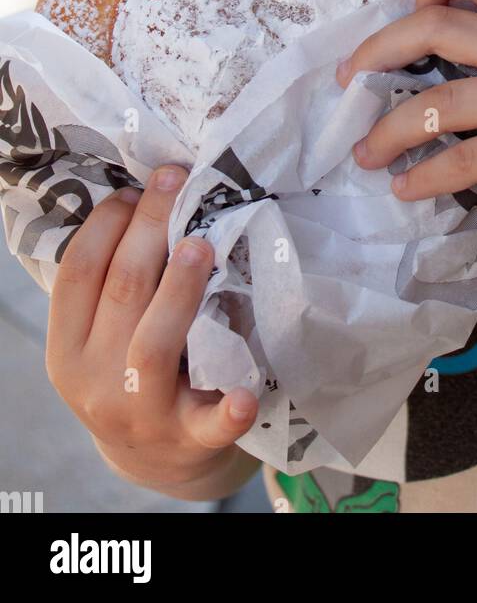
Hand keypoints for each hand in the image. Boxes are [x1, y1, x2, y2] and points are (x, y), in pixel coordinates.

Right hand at [45, 165, 258, 489]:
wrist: (155, 457)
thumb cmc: (130, 372)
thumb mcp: (102, 337)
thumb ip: (116, 283)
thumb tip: (150, 195)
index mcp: (67, 349)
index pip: (77, 274)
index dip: (105, 224)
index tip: (136, 188)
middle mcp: (94, 381)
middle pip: (121, 292)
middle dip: (149, 229)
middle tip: (176, 183)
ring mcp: (141, 412)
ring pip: (153, 344)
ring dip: (179, 290)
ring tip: (202, 245)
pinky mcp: (189, 438)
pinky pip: (208, 424)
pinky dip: (227, 411)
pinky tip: (245, 395)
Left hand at [336, 0, 476, 258]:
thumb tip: (428, 55)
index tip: (406, 18)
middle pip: (434, 26)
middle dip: (377, 53)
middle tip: (349, 82)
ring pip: (436, 104)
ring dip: (388, 133)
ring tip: (366, 154)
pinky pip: (459, 160)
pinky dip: (422, 178)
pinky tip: (406, 189)